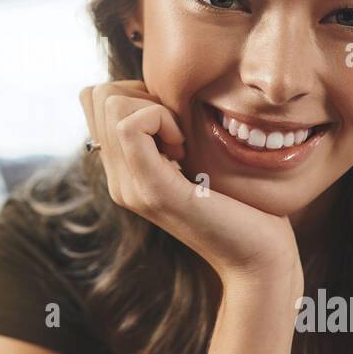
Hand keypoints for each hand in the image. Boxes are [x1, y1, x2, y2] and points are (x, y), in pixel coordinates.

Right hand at [79, 80, 302, 291]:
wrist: (257, 261)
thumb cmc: (244, 206)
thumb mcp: (200, 160)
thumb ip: (174, 134)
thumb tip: (165, 92)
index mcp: (125, 171)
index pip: (95, 99)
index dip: (135, 93)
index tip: (174, 124)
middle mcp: (118, 179)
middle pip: (98, 96)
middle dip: (142, 96)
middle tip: (178, 133)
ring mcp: (129, 187)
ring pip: (110, 104)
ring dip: (154, 108)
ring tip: (182, 144)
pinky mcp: (152, 190)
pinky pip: (130, 126)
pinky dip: (161, 119)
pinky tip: (185, 148)